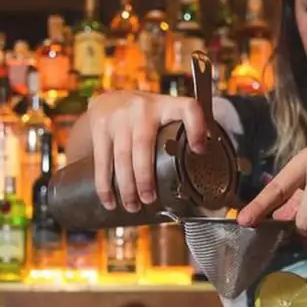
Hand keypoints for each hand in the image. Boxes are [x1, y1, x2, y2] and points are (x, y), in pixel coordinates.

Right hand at [85, 91, 207, 211]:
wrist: (109, 101)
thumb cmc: (146, 118)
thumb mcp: (166, 117)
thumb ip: (182, 137)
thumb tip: (206, 176)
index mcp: (167, 106)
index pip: (188, 109)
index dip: (196, 128)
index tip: (199, 150)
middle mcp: (143, 108)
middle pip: (144, 145)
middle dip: (146, 177)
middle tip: (150, 200)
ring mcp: (119, 117)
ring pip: (122, 156)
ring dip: (127, 186)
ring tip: (133, 206)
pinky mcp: (100, 126)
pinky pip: (102, 159)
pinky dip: (104, 184)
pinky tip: (110, 201)